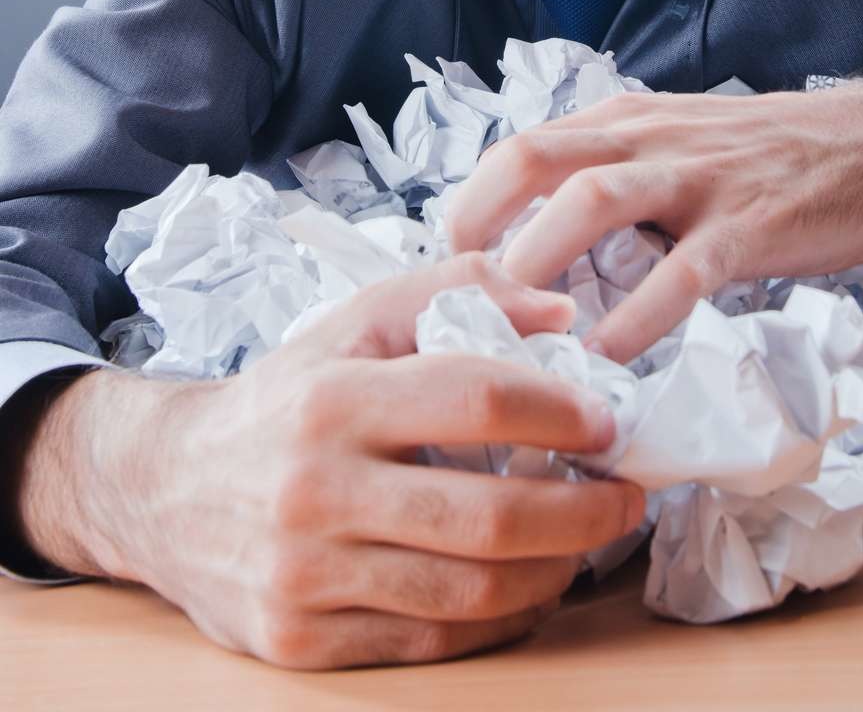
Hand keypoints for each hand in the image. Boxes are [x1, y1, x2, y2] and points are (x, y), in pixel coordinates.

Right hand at [13, 255, 644, 668]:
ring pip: (469, 591)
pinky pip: (431, 640)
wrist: (164, 488)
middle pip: (486, 516)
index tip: (605, 417)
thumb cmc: (284, 398)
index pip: (474, 398)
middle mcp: (313, 490)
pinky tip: (530, 584)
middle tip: (625, 495)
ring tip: (587, 539)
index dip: (559, 407)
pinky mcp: (300, 643)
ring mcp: (304, 577)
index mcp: (331, 399)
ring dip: (555, 570)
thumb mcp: (353, 321)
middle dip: (582, 510)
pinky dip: (499, 618)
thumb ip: (454, 291)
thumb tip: (559, 312)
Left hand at [447, 78, 862, 363]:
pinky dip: (639, 315)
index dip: (471, 206)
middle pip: (536, 158)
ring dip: (541, 260)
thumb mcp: (678, 146)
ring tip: (511, 328)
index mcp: (624, 121)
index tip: (449, 271)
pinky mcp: (748, 225)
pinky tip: (610, 358)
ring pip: (595, 198)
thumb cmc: (767, 159)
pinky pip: (682, 270)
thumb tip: (544, 251)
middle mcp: (648, 138)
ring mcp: (698, 178)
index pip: (520, 148)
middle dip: (482, 225)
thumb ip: (617, 181)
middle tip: (455, 300)